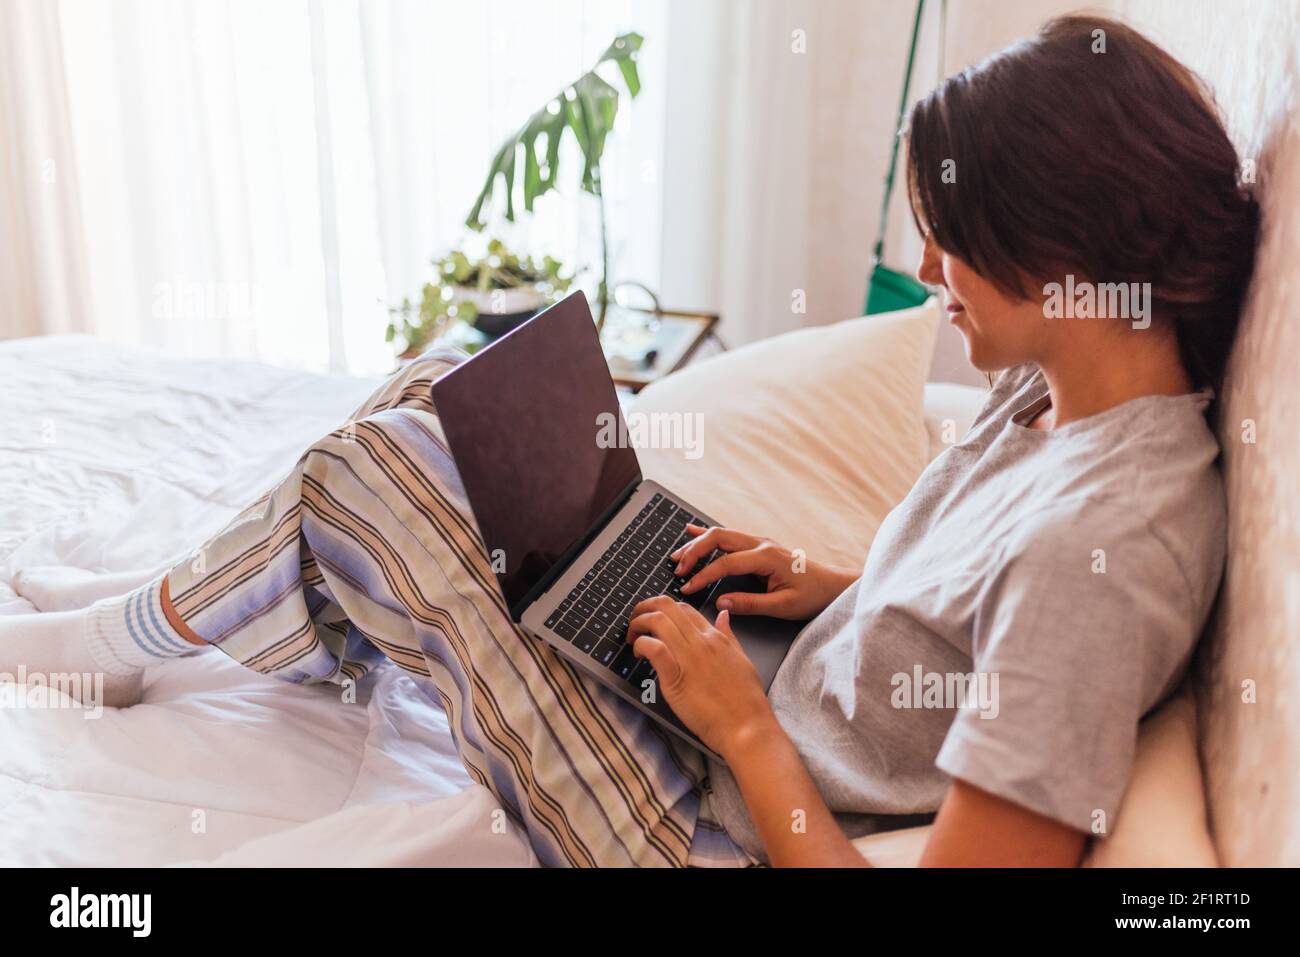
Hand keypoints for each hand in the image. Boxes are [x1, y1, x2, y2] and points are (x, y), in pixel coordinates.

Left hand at [626, 597, 774, 757]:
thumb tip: (723, 615)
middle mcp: (701, 642)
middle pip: (667, 606)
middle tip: (636, 620)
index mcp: (715, 638)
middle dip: (644, 607)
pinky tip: (639, 653)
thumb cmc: (746, 701)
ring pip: (657, 620)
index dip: (664, 609)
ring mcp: (688, 658)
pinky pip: (654, 648)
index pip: (685, 608)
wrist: (747, 727)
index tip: (655, 620)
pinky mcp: (675, 678)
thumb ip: (729, 636)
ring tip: (633, 636)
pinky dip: (641, 644)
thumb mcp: (742, 659)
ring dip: (638, 622)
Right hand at [672, 525, 857, 619]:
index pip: (725, 563)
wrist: (831, 585)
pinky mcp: (759, 546)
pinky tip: (692, 531)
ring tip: (677, 555)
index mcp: (766, 557)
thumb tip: (722, 602)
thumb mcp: (783, 606)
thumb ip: (751, 604)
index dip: (704, 575)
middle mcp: (761, 544)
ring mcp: (759, 542)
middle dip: (694, 551)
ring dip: (697, 543)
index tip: (688, 588)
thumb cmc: (812, 595)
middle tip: (678, 569)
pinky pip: (729, 536)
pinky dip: (708, 534)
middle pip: (718, 539)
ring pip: (721, 534)